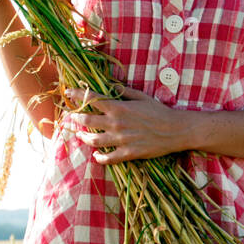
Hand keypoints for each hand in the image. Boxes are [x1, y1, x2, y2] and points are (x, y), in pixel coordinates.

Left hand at [62, 85, 193, 164]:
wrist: (176, 130)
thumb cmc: (159, 111)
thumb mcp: (142, 97)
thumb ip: (125, 91)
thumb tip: (112, 86)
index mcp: (118, 107)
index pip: (92, 99)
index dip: (77, 94)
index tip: (68, 92)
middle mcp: (116, 123)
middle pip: (87, 120)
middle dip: (75, 118)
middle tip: (71, 117)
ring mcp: (120, 139)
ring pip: (93, 140)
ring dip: (83, 137)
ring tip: (79, 135)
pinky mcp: (128, 153)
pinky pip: (108, 158)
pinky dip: (99, 158)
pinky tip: (96, 156)